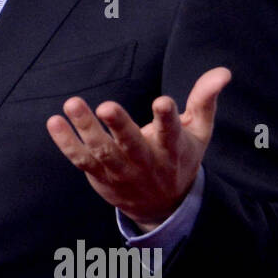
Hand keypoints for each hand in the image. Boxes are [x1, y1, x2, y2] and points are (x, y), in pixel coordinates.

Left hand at [45, 67, 230, 230]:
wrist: (161, 206)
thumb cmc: (180, 157)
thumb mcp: (199, 132)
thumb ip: (205, 100)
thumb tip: (223, 71)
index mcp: (172, 148)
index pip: (171, 133)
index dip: (167, 118)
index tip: (162, 101)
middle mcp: (145, 161)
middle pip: (131, 145)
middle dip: (119, 126)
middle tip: (107, 105)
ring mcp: (120, 170)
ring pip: (102, 151)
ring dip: (86, 129)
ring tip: (72, 103)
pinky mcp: (100, 175)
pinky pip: (80, 159)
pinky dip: (66, 142)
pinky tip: (54, 122)